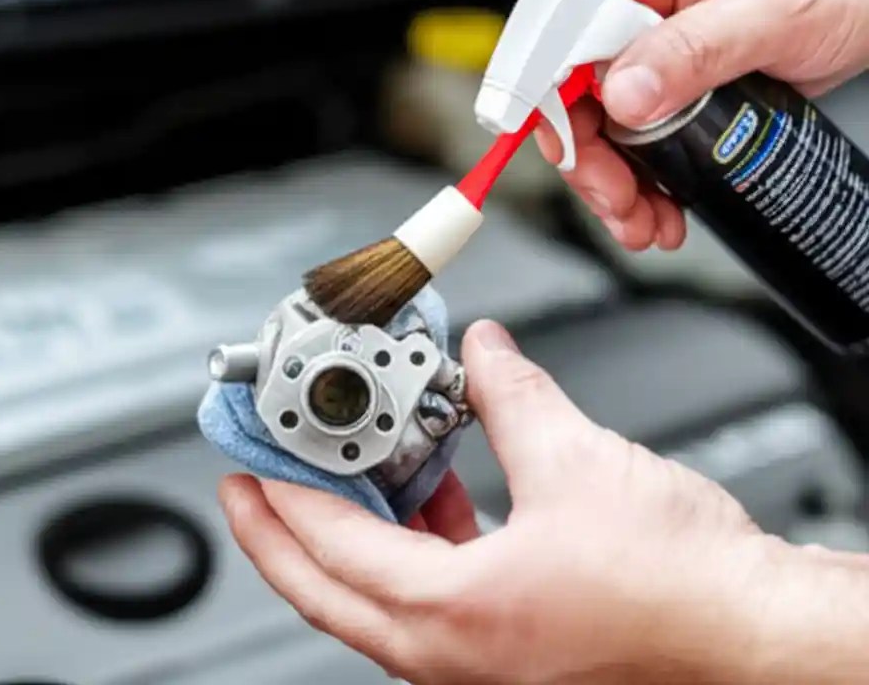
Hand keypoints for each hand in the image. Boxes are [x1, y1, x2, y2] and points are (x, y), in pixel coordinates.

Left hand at [220, 320, 868, 683]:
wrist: (759, 639)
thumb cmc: (685, 589)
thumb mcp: (577, 461)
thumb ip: (511, 396)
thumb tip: (482, 355)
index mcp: (454, 614)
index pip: (331, 548)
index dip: (281, 497)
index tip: (249, 463)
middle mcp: (454, 657)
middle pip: (328, 594)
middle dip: (280, 534)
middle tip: (254, 486)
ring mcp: (479, 667)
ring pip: (378, 605)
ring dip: (353, 541)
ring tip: (343, 479)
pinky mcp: (510, 659)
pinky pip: (431, 610)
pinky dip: (414, 556)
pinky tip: (433, 506)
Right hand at [535, 0, 868, 251]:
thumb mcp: (778, 12)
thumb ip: (695, 50)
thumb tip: (624, 95)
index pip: (569, 36)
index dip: (554, 98)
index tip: (570, 150)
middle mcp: (643, 11)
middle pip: (577, 93)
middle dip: (591, 160)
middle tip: (619, 201)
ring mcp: (658, 52)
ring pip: (605, 127)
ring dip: (617, 185)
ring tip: (643, 222)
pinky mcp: (679, 88)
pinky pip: (641, 142)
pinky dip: (646, 185)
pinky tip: (661, 209)